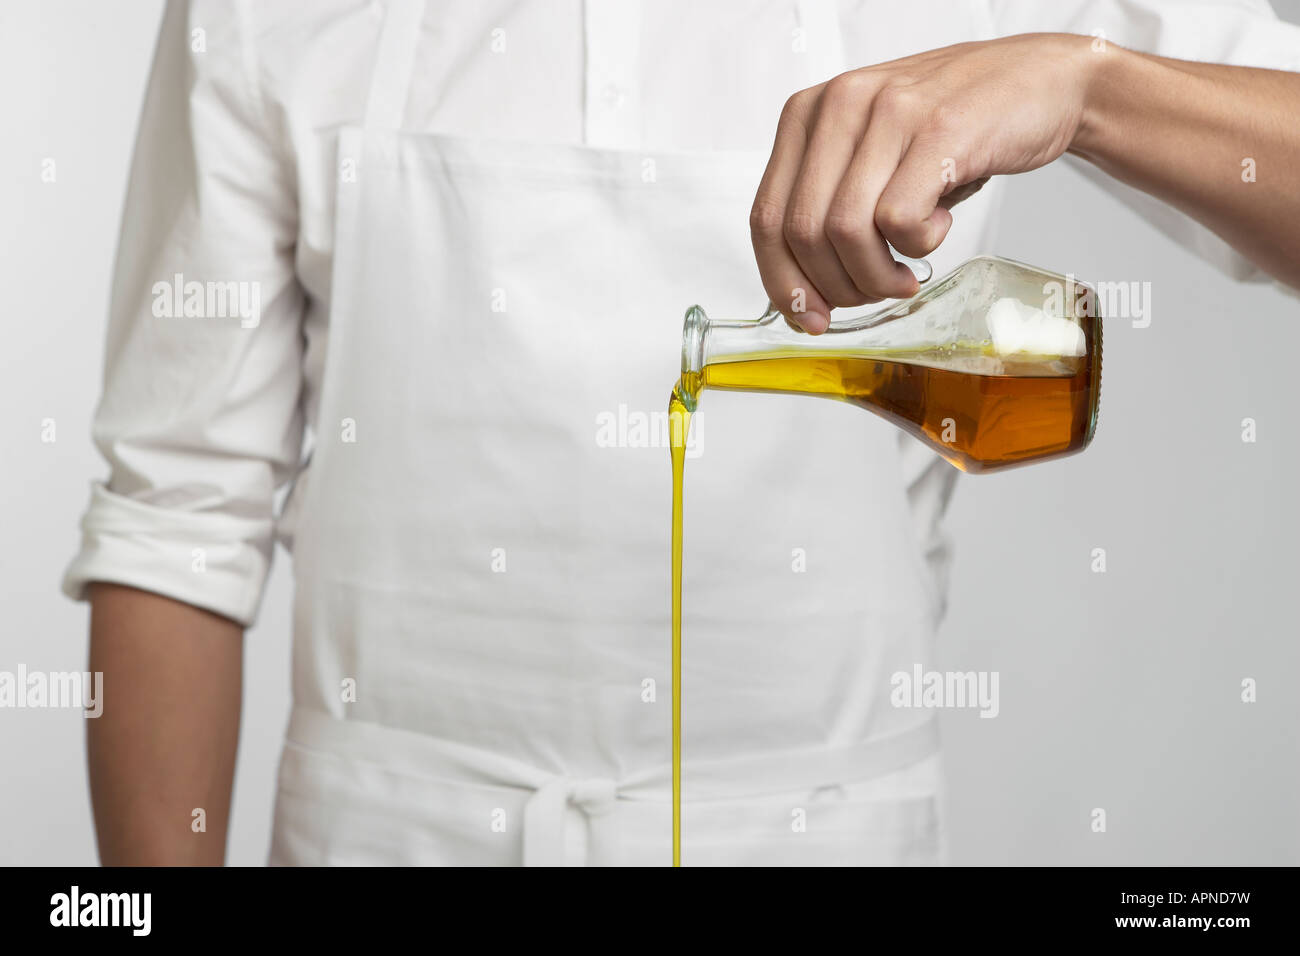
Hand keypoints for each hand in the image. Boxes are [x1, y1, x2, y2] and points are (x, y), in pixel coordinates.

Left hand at [751, 33, 1097, 332]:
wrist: (1039, 82)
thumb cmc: (953, 128)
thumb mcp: (873, 157)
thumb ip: (829, 209)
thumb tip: (802, 297)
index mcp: (809, 113)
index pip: (766, 217)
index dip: (783, 280)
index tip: (808, 316)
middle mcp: (840, 104)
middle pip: (803, 232)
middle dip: (837, 285)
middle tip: (874, 292)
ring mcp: (888, 113)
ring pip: (845, 231)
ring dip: (876, 275)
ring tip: (905, 272)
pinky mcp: (938, 130)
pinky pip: (899, 221)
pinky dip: (918, 245)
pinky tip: (938, 227)